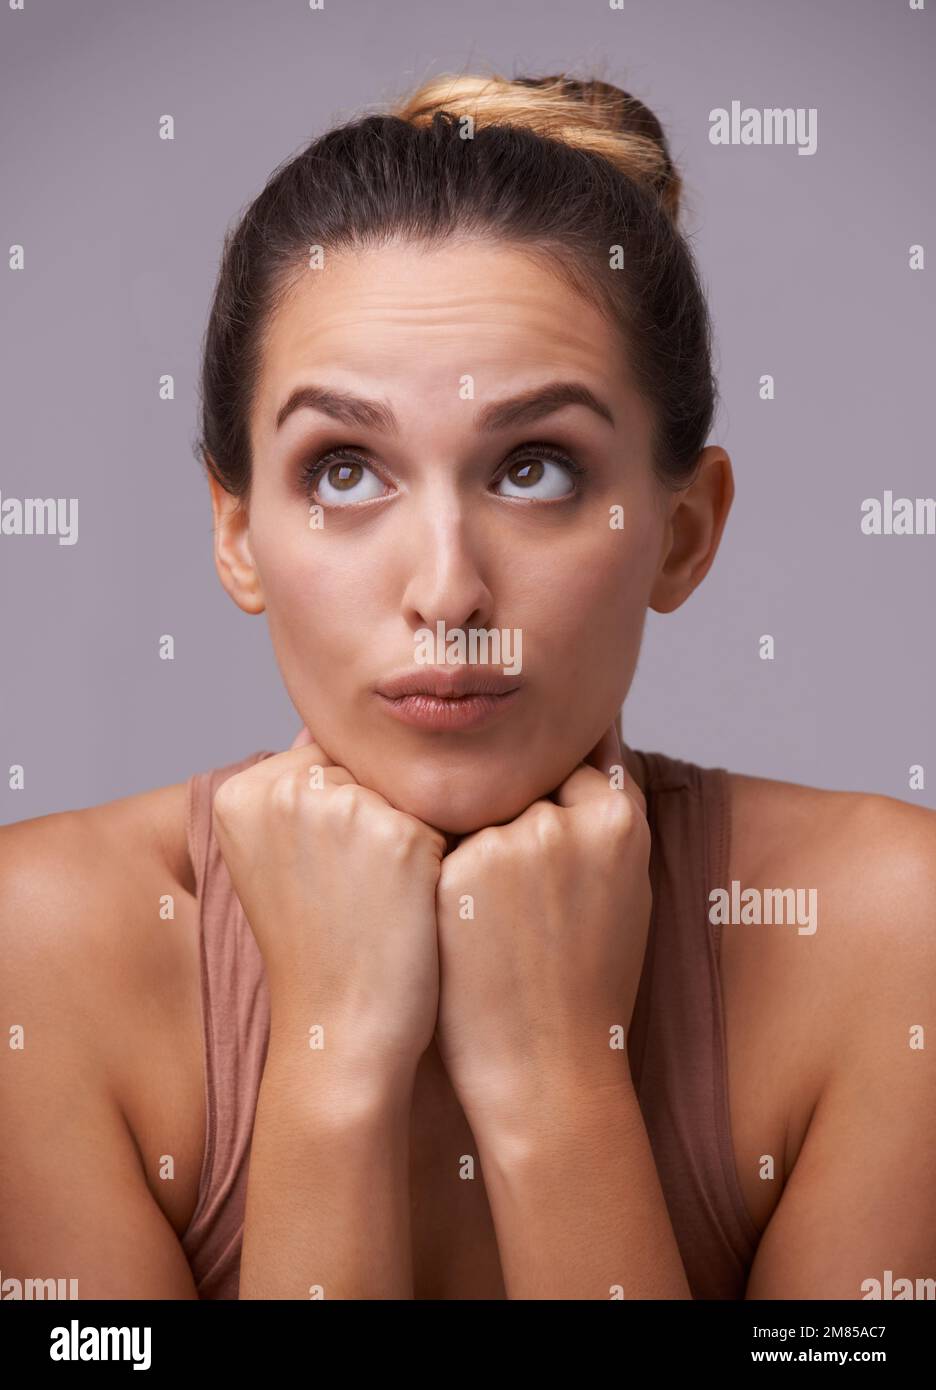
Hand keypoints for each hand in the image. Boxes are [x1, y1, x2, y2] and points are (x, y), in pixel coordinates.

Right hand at [211, 724, 446, 1084]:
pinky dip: (443, 865)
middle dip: (378, 821)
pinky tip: (416, 908)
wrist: (340, 1031)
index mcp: (243, 789)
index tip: (333, 877)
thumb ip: (298, 789)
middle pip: (366, 772)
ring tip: (384, 904)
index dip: (345, 819)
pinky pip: (444, 827)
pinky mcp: (400, 836)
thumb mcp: (279, 860)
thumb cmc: (318, 946)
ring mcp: (343, 808)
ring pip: (407, 796)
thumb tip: (323, 726)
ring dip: (413, 839)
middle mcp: (285, 788)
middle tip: (359, 895)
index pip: (323, 761)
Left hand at [433, 719, 651, 1134]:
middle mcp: (566, 820)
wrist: (545, 1070)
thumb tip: (588, 741)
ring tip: (495, 927)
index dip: (553, 814)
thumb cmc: (586, 984)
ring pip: (477, 815)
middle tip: (520, 909)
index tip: (544, 864)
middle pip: (520, 789)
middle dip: (512, 829)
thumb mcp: (623, 889)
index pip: (572, 771)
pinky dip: (442, 878)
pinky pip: (441, 846)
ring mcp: (509, 843)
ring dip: (474, 850)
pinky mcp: (456, 871)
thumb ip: (601, 815)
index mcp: (621, 821)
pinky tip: (460, 930)